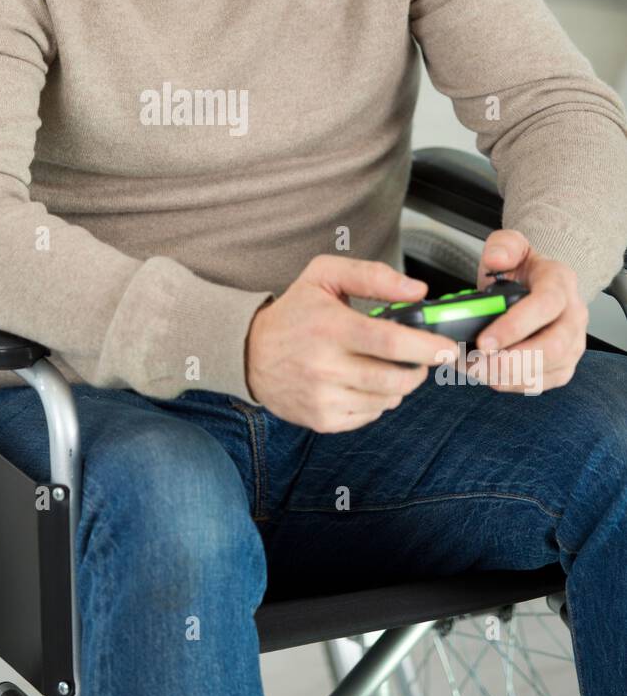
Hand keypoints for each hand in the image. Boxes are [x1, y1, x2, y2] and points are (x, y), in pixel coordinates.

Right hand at [243, 255, 459, 431]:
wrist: (249, 353)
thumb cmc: (293, 312)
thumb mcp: (325, 276)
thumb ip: (372, 276)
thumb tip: (417, 291)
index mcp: (330, 327)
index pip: (392, 341)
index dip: (427, 346)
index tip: (446, 347)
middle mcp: (325, 365)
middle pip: (396, 377)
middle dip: (419, 369)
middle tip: (418, 357)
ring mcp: (324, 396)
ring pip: (388, 399)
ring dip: (398, 384)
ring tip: (385, 365)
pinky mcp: (323, 419)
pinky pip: (371, 415)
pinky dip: (378, 400)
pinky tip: (363, 382)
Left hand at [470, 230, 588, 392]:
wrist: (535, 285)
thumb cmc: (521, 270)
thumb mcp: (509, 246)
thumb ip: (502, 246)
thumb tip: (497, 259)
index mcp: (560, 282)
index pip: (545, 305)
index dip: (514, 326)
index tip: (483, 341)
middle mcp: (574, 315)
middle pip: (554, 346)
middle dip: (512, 360)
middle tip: (476, 365)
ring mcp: (573, 343)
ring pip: (549, 370)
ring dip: (509, 375)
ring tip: (474, 370)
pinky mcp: (563, 366)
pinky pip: (542, 383)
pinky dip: (512, 384)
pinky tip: (488, 376)